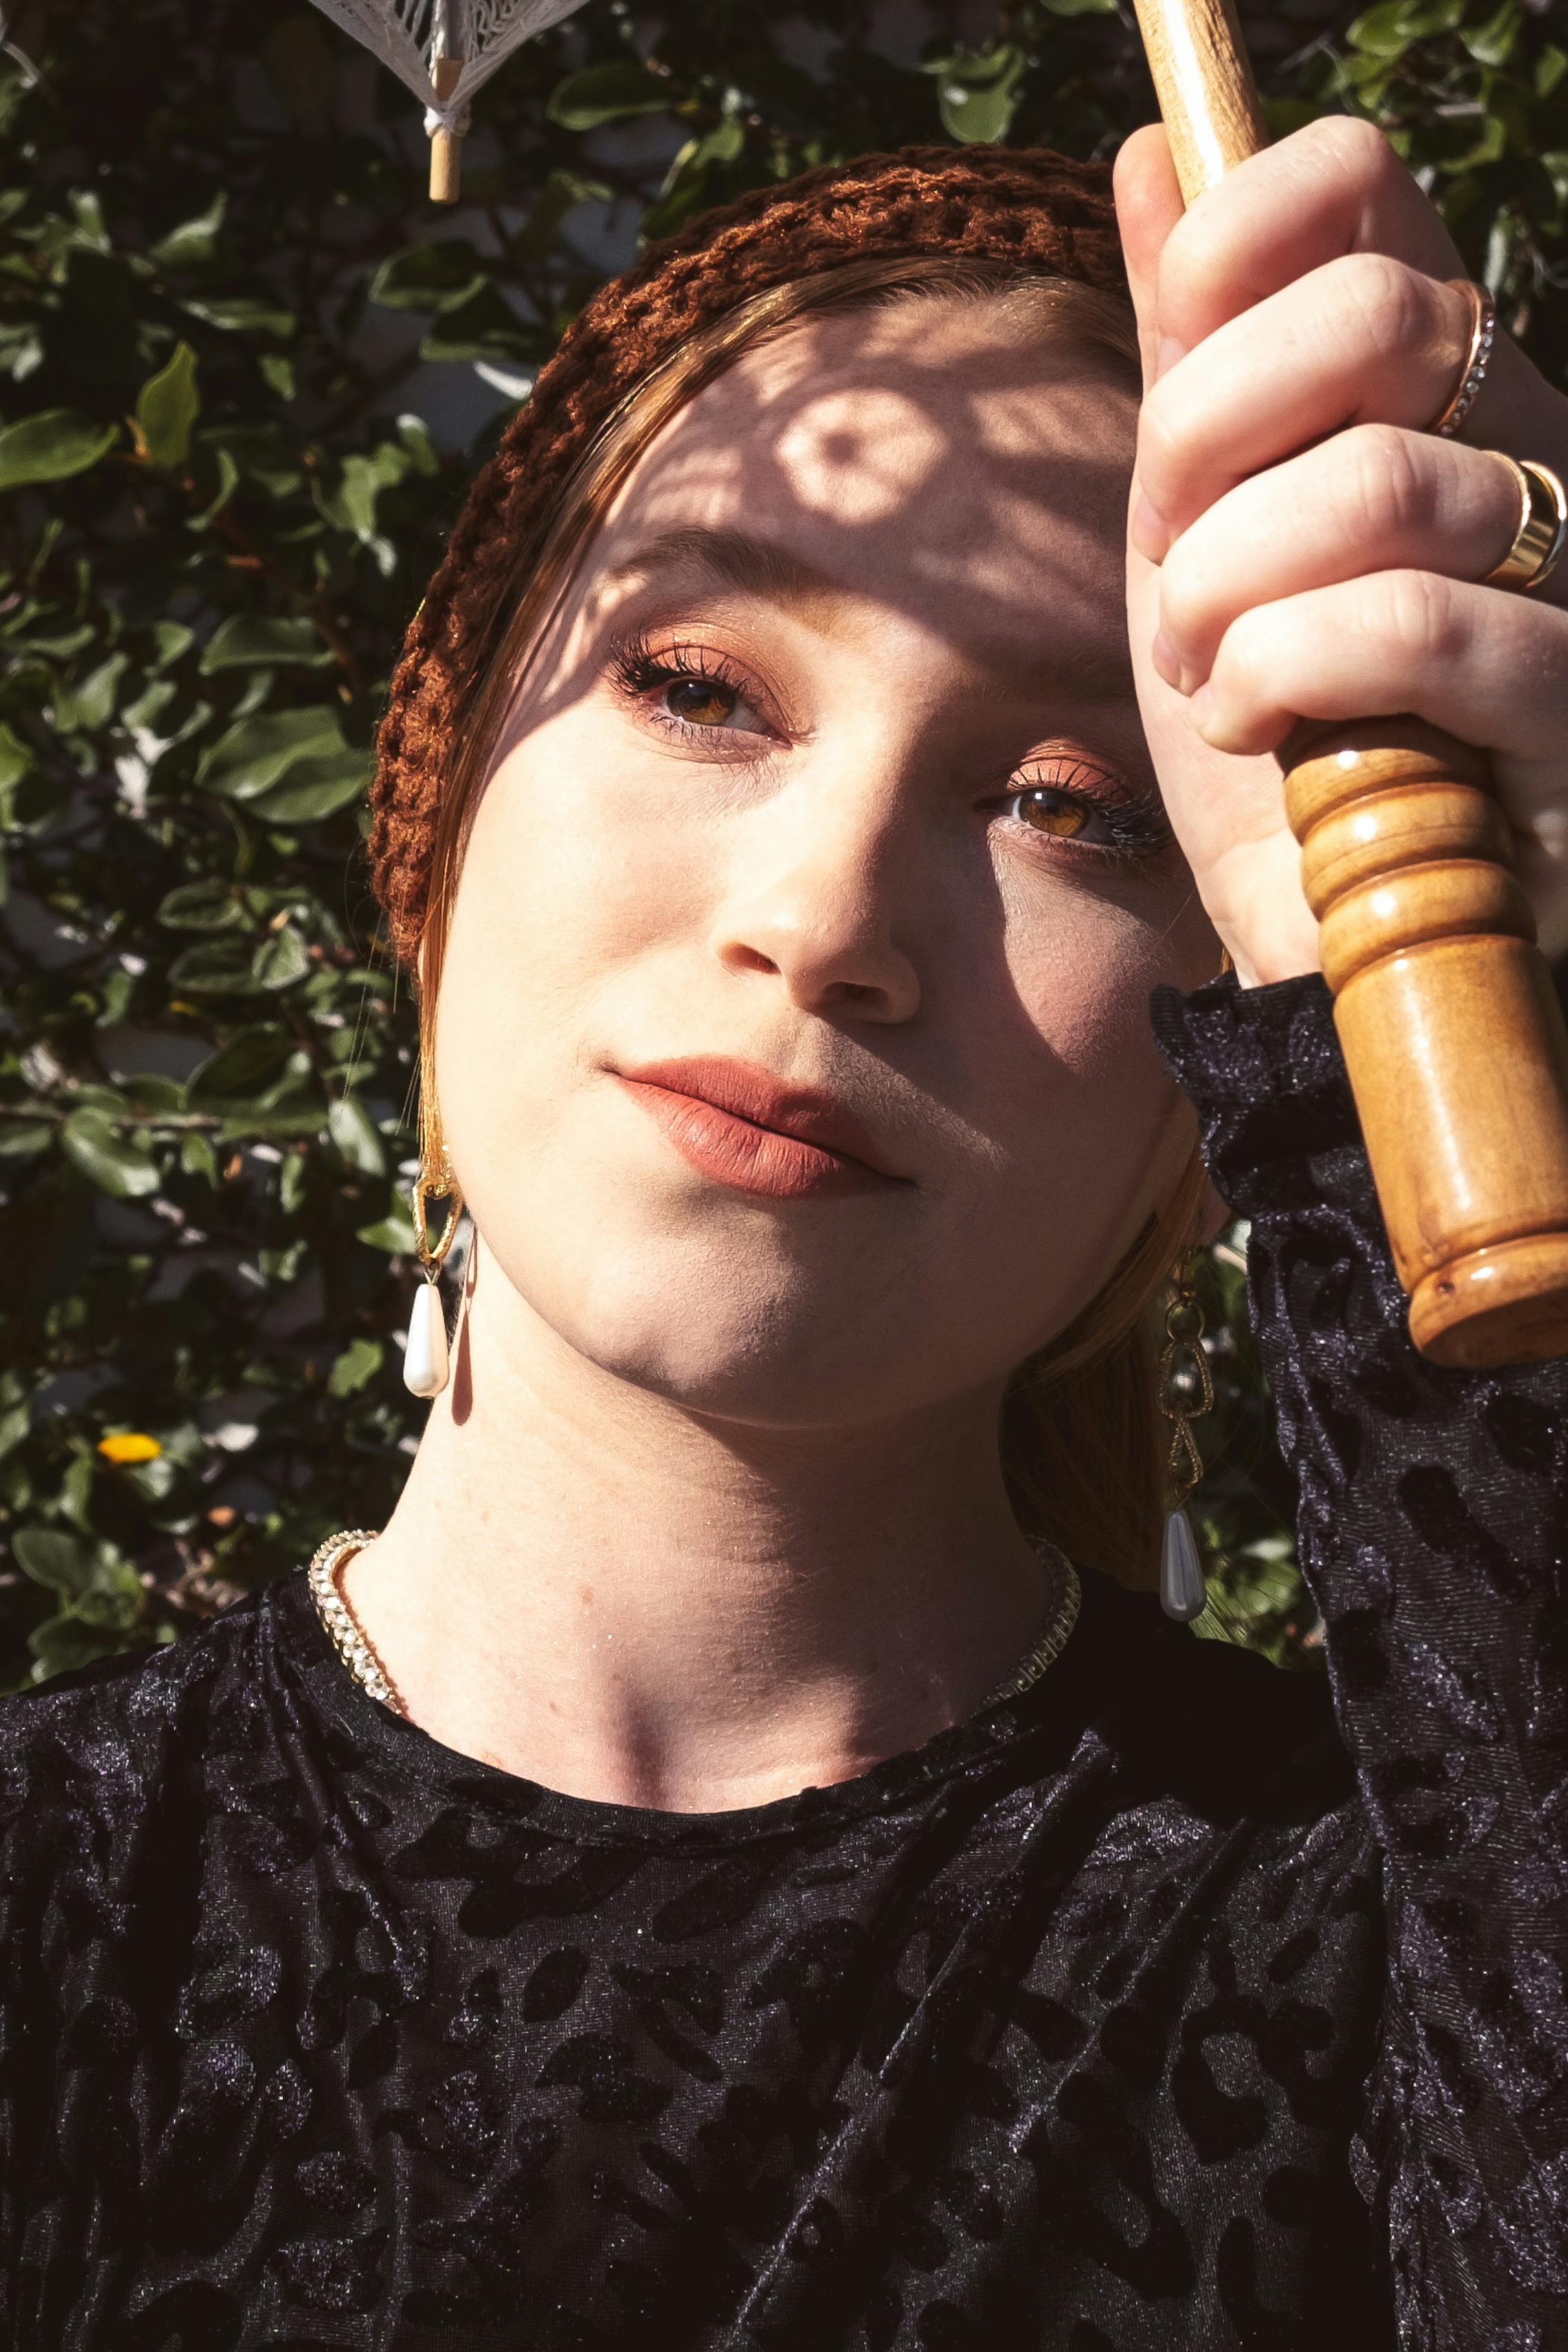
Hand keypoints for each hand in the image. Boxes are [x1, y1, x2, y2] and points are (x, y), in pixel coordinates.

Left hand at [1114, 117, 1567, 985]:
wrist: (1326, 935)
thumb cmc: (1274, 737)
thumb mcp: (1202, 535)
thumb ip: (1194, 356)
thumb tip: (1150, 156)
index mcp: (1437, 385)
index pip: (1366, 188)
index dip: (1233, 240)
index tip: (1163, 362)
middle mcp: (1529, 448)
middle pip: (1372, 314)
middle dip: (1205, 444)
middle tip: (1171, 560)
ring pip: (1378, 482)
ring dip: (1226, 591)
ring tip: (1206, 672)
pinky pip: (1407, 624)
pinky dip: (1279, 674)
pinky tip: (1253, 727)